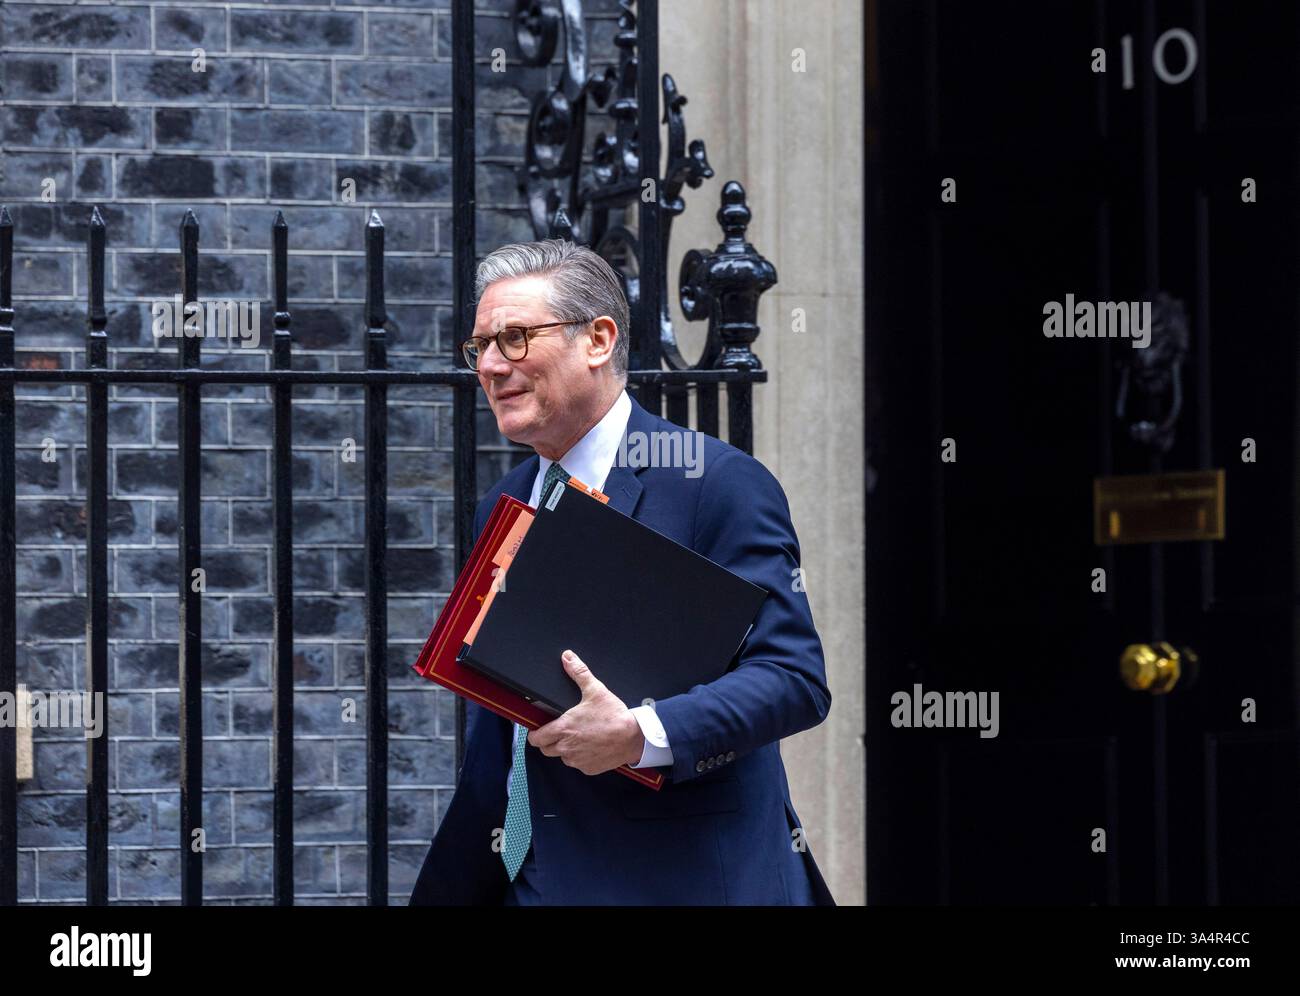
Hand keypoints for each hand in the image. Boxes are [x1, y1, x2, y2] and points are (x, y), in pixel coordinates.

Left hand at [528, 650, 644, 775]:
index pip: (536, 738)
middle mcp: (566, 747)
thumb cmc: (614, 716)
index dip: (535, 734)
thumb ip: (579, 673)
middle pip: (545, 750)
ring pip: (562, 757)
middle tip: (559, 731)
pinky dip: (580, 757)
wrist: (633, 737)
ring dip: (565, 749)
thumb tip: (568, 658)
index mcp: (563, 729)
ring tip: (578, 737)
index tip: (539, 730)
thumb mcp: (595, 690)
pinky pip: (578, 764)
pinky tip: (590, 746)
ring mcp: (577, 760)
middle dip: (548, 741)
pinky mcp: (588, 768)